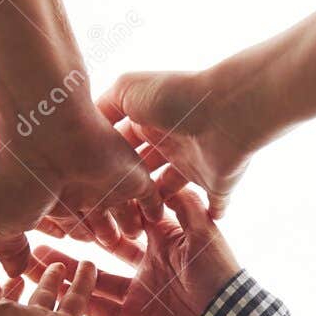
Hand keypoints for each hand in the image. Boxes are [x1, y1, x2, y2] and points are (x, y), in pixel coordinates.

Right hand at [0, 110, 160, 275]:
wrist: (46, 133)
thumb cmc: (18, 176)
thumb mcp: (2, 222)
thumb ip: (10, 250)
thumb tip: (15, 273)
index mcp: (51, 197)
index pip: (67, 223)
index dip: (75, 236)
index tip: (81, 252)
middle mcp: (80, 189)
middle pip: (98, 219)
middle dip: (106, 238)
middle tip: (116, 255)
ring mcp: (107, 181)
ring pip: (123, 210)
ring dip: (129, 227)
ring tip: (137, 246)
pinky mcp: (132, 176)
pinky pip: (150, 196)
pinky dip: (154, 210)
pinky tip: (158, 224)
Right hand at [0, 260, 150, 315]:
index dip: (110, 315)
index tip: (123, 295)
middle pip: (75, 302)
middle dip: (84, 284)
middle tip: (91, 263)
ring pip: (44, 293)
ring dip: (51, 278)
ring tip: (61, 261)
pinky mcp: (6, 314)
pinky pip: (9, 294)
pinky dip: (11, 284)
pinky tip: (18, 272)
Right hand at [29, 189, 239, 315]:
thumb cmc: (219, 275)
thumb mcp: (204, 234)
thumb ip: (185, 205)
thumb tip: (168, 178)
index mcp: (163, 241)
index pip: (127, 221)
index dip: (102, 211)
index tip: (72, 196)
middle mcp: (146, 265)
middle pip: (102, 250)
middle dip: (73, 242)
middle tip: (41, 229)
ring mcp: (137, 294)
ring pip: (92, 281)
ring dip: (65, 273)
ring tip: (31, 262)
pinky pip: (98, 311)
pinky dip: (75, 303)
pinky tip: (48, 294)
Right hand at [98, 70, 251, 218]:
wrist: (226, 113)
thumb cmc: (176, 98)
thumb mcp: (127, 89)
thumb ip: (106, 103)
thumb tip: (92, 121)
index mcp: (150, 121)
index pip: (123, 145)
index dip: (108, 162)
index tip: (89, 182)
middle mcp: (172, 142)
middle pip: (145, 169)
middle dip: (128, 187)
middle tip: (107, 209)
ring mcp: (196, 163)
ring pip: (171, 190)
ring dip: (157, 204)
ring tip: (138, 225)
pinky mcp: (219, 182)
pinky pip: (216, 202)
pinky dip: (210, 211)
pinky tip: (196, 226)